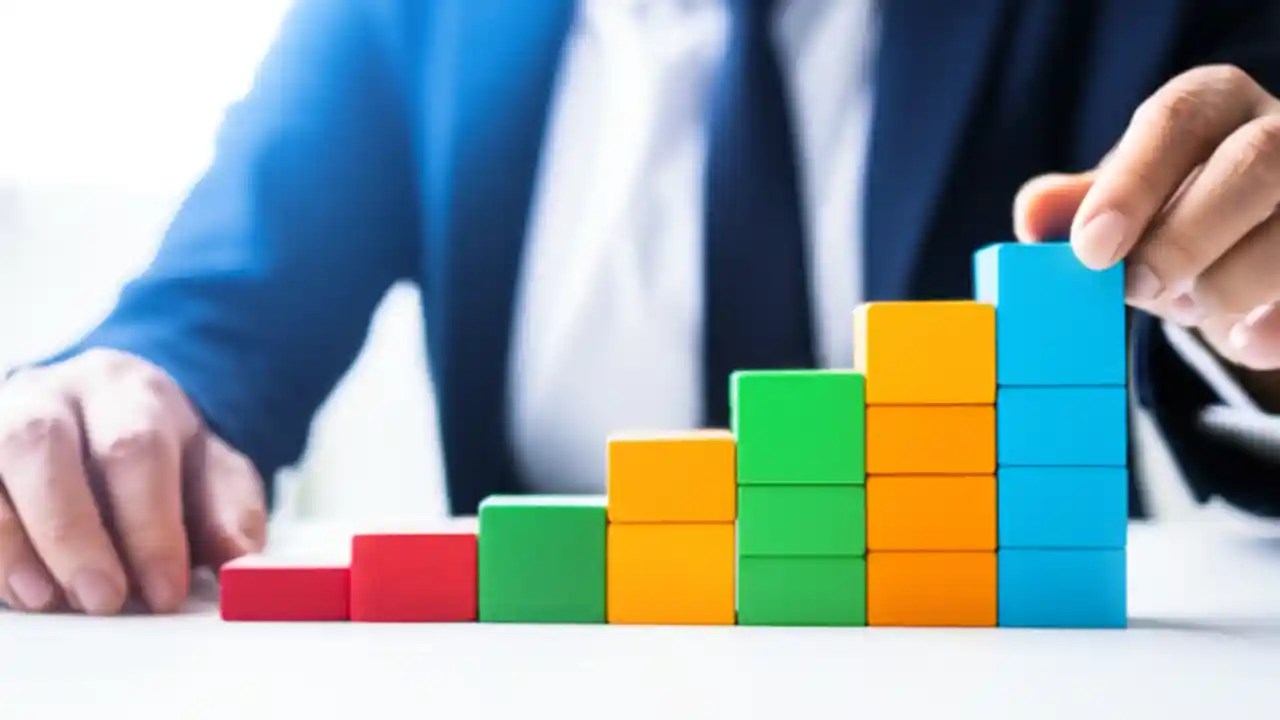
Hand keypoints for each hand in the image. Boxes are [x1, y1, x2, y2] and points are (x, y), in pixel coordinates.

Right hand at [0, 349, 265, 614]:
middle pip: (44, 444)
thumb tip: (238, 558)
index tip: (165, 592)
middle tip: (104, 600)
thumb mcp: (210, 472)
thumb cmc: (160, 455)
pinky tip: (16, 590)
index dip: (149, 527)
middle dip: (73, 532)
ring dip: (13, 543)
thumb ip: (228, 512)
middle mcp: (54, 393)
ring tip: (49, 601)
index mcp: (128, 390)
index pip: (135, 448)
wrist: (108, 413)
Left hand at [1014, 64, 1279, 397]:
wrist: (1245, 265)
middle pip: (1252, 163)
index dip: (1132, 183)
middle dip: (1186, 235)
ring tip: (1193, 309)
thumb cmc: (1173, 220)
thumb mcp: (1122, 211)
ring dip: (1234, 283)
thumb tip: (1034, 215)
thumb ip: (1079, 209)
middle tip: (1138, 288)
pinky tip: (1245, 342)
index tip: (1091, 248)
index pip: (1177, 120)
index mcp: (1215, 105)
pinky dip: (1279, 324)